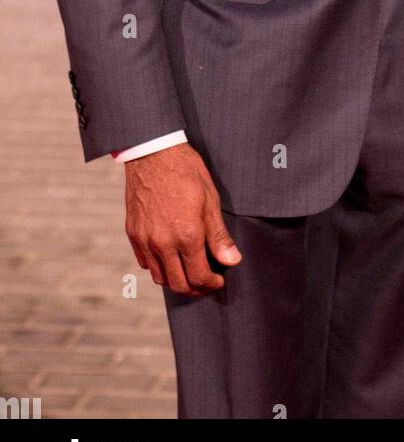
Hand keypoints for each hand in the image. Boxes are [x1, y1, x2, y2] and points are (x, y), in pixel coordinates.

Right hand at [124, 142, 241, 294]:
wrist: (152, 152)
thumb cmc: (185, 172)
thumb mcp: (210, 200)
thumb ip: (218, 236)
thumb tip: (231, 261)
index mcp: (187, 235)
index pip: (199, 276)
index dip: (212, 283)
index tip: (219, 279)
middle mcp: (163, 243)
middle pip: (178, 284)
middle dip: (196, 288)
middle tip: (206, 281)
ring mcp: (145, 240)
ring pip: (160, 278)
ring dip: (176, 280)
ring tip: (189, 270)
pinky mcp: (133, 234)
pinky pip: (145, 263)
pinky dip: (159, 267)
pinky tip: (170, 257)